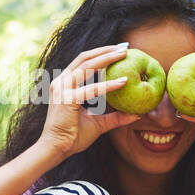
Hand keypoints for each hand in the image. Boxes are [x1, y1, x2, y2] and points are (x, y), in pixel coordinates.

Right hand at [37, 44, 140, 159]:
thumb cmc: (74, 135)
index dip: (102, 53)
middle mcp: (62, 82)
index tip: (120, 49)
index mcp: (66, 83)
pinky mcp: (67, 99)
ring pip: (87, 67)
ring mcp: (62, 89)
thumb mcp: (99, 123)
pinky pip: (91, 89)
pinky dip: (108, 85)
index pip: (84, 61)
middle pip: (85, 58)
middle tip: (126, 46)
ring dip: (107, 58)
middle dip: (106, 50)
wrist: (57, 149)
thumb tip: (138, 114)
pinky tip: (124, 81)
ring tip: (125, 54)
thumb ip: (116, 117)